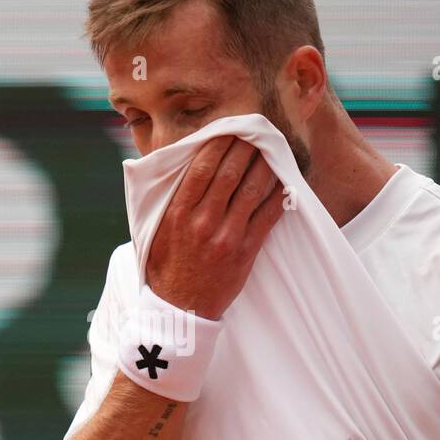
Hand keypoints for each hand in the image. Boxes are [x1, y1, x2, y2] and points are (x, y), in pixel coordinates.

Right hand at [145, 135, 286, 319]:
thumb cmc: (166, 266)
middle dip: (245, 148)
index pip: (201, 168)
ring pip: (252, 191)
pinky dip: (278, 196)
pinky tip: (284, 181)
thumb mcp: (155, 231)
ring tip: (271, 150)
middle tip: (255, 132)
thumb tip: (180, 167)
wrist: (179, 309)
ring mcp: (226, 237)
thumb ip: (168, 201)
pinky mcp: (245, 252)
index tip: (228, 130)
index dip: (218, 144)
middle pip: (229, 173)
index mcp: (177, 213)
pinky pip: (267, 216)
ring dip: (265, 166)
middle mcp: (202, 222)